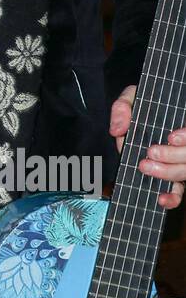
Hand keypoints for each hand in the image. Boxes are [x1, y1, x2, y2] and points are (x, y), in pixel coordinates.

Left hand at [110, 84, 184, 209]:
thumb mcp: (131, 99)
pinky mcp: (173, 176)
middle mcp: (181, 144)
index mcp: (178, 123)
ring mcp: (179, 161)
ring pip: (184, 173)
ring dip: (167, 173)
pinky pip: (178, 191)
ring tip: (145, 166)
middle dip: (171, 156)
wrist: (138, 117)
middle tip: (150, 152)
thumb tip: (118, 130)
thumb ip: (123, 108)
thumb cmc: (139, 108)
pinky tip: (161, 199)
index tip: (171, 136)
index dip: (185, 136)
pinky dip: (172, 198)